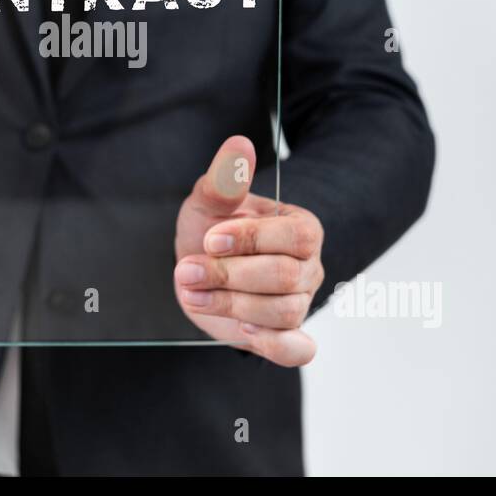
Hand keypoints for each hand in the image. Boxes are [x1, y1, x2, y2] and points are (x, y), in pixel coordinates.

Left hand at [174, 136, 323, 365]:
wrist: (197, 271)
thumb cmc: (210, 230)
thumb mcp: (209, 202)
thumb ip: (225, 179)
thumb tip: (239, 145)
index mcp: (300, 229)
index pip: (294, 237)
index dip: (251, 240)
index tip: (209, 238)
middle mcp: (307, 268)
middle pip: (286, 278)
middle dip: (230, 275)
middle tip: (188, 271)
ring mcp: (299, 303)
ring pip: (282, 313)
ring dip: (231, 305)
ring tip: (192, 293)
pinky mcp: (285, 336)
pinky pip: (298, 350)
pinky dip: (277, 346)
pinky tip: (245, 334)